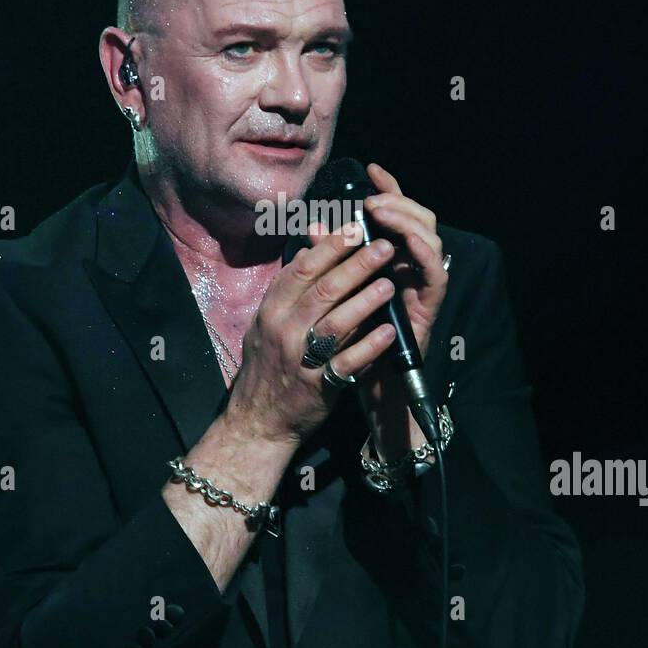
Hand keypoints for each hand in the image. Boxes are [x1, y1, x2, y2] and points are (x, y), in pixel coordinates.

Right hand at [222, 219, 399, 447]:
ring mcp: (301, 359)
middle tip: (383, 247)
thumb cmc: (268, 364)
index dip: (330, 247)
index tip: (355, 228)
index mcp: (272, 310)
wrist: (258, 420)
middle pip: (323, 290)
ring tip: (389, 284)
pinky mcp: (319, 386)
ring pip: (336, 323)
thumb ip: (290, 286)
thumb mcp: (268, 320)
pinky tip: (390, 331)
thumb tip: (312, 247)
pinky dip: (370, 346)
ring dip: (366, 301)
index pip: (302, 269)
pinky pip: (347, 362)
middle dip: (356, 265)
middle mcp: (284, 330)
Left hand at [307, 162, 448, 460]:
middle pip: (417, 219)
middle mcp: (409, 268)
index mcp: (388, 259)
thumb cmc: (346, 340)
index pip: (393, 216)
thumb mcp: (331, 294)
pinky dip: (423, 253)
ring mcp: (422, 285)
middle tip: (373, 197)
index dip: (387, 190)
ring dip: (407, 221)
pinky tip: (406, 243)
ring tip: (382, 212)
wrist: (363, 386)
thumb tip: (312, 227)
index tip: (370, 169)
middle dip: (397, 202)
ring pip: (429, 238)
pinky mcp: (430, 305)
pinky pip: (435, 272)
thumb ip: (327, 260)